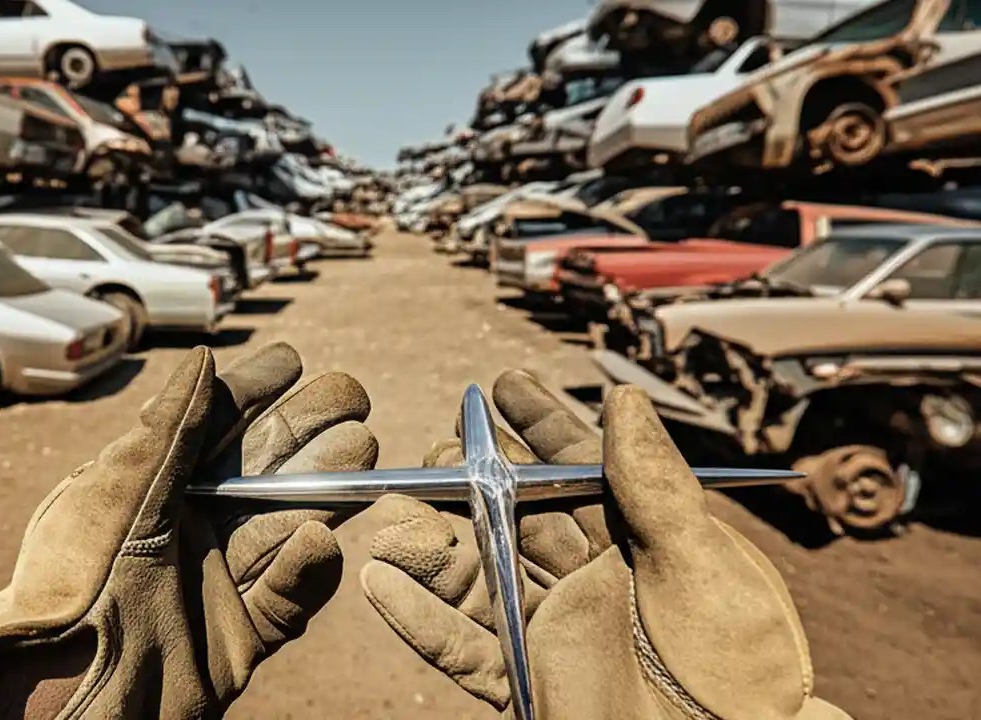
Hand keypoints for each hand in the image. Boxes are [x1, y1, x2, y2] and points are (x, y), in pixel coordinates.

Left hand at [0, 343, 376, 718]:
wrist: (63, 691)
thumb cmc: (72, 582)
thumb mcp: (116, 491)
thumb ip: (170, 428)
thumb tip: (205, 358)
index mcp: (158, 485)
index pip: (216, 424)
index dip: (256, 389)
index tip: (294, 361)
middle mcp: (192, 527)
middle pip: (265, 469)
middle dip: (309, 431)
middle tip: (353, 403)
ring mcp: (219, 581)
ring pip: (287, 523)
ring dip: (325, 488)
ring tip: (362, 450)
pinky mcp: (239, 637)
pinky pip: (286, 599)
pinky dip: (307, 572)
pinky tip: (322, 541)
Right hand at [361, 371, 849, 718]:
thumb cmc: (739, 667)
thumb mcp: (706, 566)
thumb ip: (655, 488)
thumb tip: (623, 401)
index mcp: (633, 540)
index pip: (576, 469)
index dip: (541, 425)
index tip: (507, 385)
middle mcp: (585, 577)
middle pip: (513, 515)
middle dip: (473, 478)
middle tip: (441, 450)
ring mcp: (550, 626)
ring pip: (475, 575)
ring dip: (430, 544)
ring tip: (392, 512)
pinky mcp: (526, 676)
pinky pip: (461, 646)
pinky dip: (417, 618)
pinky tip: (380, 581)